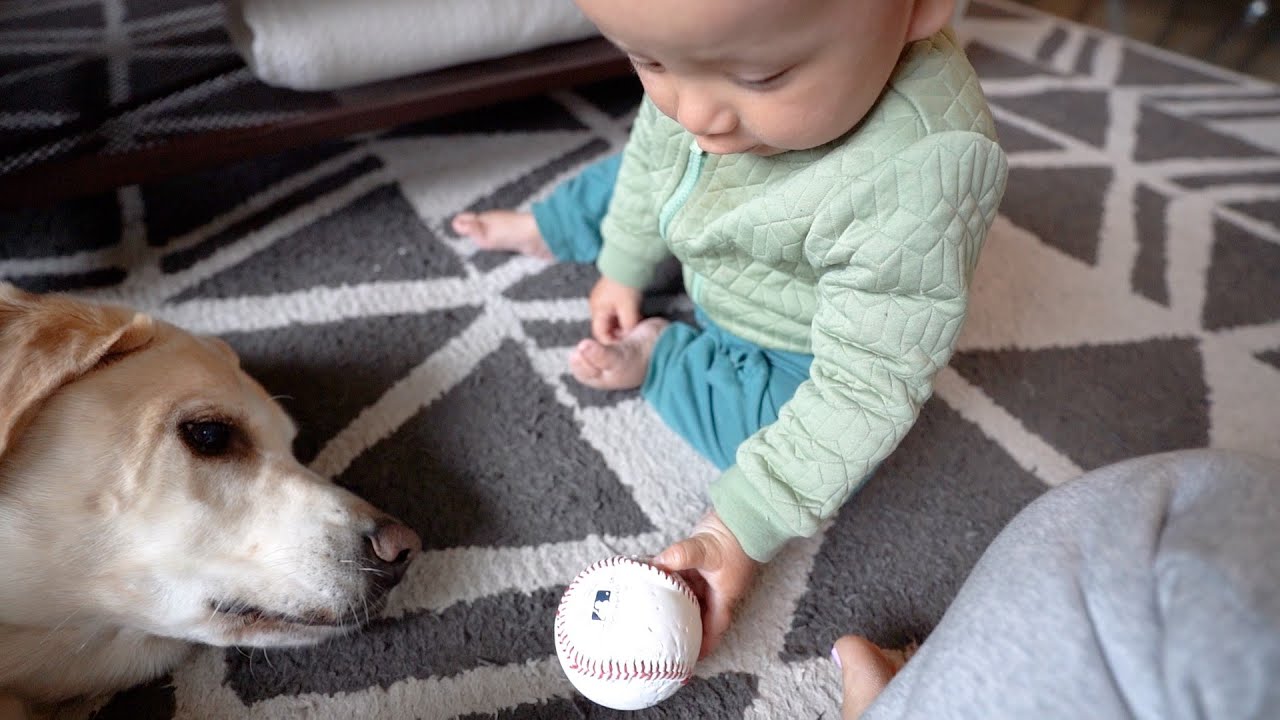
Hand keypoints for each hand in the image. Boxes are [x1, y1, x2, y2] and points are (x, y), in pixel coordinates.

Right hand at [588, 276, 642, 342]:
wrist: (628, 262)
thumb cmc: (626, 284)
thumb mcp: (629, 309)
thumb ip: (628, 326)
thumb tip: (630, 338)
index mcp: (597, 310)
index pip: (600, 334)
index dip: (611, 342)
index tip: (624, 345)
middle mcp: (596, 306)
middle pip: (605, 327)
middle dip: (618, 333)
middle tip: (632, 335)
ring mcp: (601, 299)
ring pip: (611, 320)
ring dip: (622, 324)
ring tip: (634, 325)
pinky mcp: (609, 295)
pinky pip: (614, 311)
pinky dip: (623, 316)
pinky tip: (633, 316)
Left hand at [652, 511, 758, 659]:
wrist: (747, 512)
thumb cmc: (734, 537)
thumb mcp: (707, 550)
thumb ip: (682, 556)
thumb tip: (656, 563)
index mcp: (723, 597)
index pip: (712, 630)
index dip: (701, 647)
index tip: (685, 659)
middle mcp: (717, 590)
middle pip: (697, 615)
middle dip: (682, 625)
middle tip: (660, 635)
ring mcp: (710, 576)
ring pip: (688, 595)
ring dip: (672, 599)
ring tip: (650, 607)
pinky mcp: (702, 561)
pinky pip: (683, 575)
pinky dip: (670, 577)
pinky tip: (652, 575)